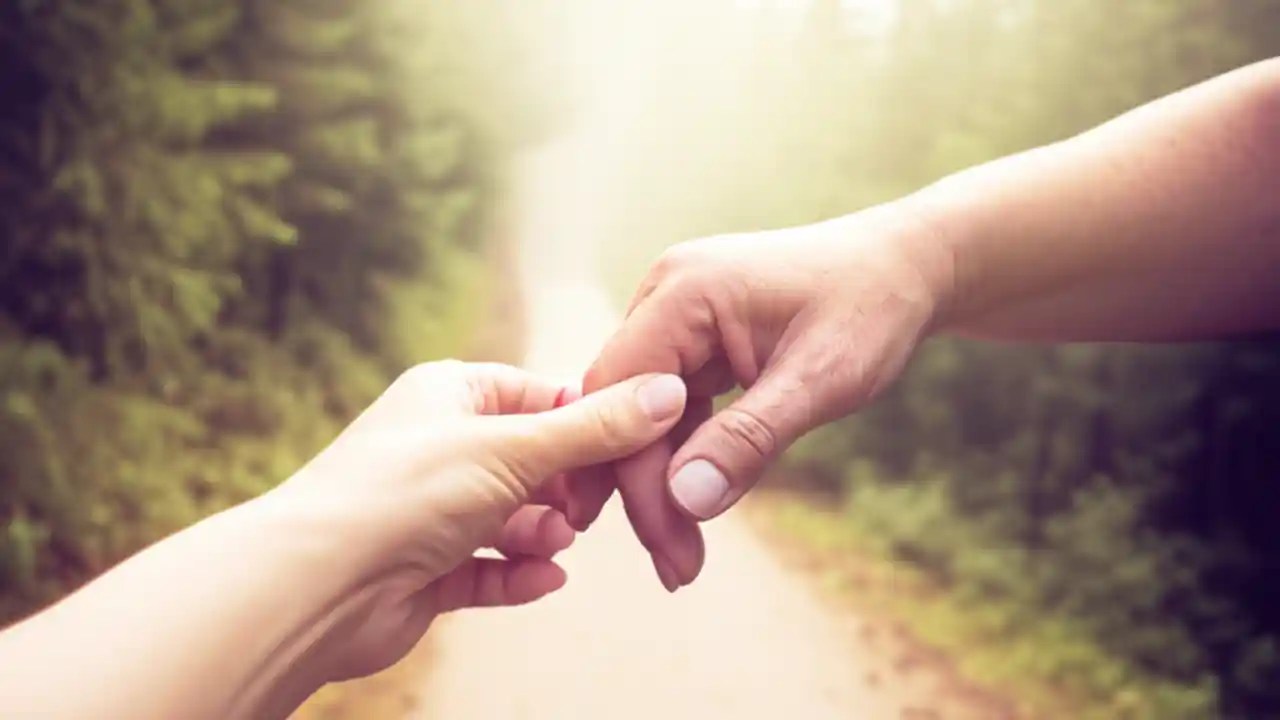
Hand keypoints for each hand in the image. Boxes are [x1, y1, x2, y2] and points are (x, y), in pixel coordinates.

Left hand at [269, 361, 686, 683]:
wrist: (315, 585)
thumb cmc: (400, 493)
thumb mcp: (512, 449)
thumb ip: (592, 430)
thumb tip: (665, 392)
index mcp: (449, 395)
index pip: (537, 395)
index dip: (584, 421)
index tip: (627, 447)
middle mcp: (437, 447)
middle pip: (529, 460)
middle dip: (564, 487)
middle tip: (587, 508)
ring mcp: (429, 511)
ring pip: (510, 517)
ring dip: (541, 532)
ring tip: (557, 544)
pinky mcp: (424, 570)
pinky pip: (486, 569)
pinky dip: (517, 574)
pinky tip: (544, 579)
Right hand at [576, 202, 954, 588]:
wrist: (907, 267)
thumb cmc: (872, 308)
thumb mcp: (820, 379)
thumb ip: (751, 437)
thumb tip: (687, 501)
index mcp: (683, 291)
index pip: (621, 392)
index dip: (628, 470)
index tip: (660, 542)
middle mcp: (665, 296)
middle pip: (624, 408)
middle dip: (647, 491)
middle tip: (677, 569)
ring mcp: (678, 317)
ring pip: (645, 416)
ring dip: (663, 484)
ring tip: (686, 558)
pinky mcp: (696, 340)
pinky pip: (672, 409)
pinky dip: (685, 460)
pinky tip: (698, 507)